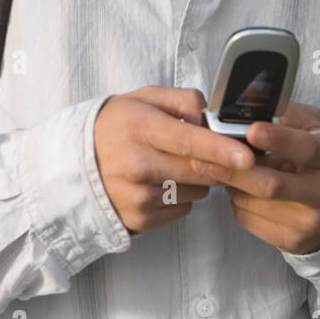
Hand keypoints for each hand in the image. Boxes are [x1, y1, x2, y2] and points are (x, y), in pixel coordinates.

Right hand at [93, 86, 254, 237]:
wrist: (72, 164)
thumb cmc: (115, 125)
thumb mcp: (144, 98)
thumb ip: (183, 101)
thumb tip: (213, 118)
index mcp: (140, 129)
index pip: (187, 142)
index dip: (220, 150)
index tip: (247, 157)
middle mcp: (138, 165)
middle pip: (201, 172)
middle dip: (229, 168)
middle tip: (245, 164)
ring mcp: (138, 196)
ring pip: (198, 191)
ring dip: (199, 179)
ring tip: (173, 164)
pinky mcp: (140, 220)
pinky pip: (184, 209)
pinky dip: (183, 197)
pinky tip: (162, 183)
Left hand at [218, 102, 319, 254]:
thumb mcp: (315, 126)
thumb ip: (285, 113)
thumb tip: (248, 103)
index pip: (306, 149)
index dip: (279, 140)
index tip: (251, 131)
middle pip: (271, 185)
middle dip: (234, 169)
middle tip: (203, 155)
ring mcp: (309, 223)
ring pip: (253, 203)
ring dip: (231, 184)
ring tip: (225, 168)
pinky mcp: (292, 241)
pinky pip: (248, 219)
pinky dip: (236, 201)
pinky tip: (241, 189)